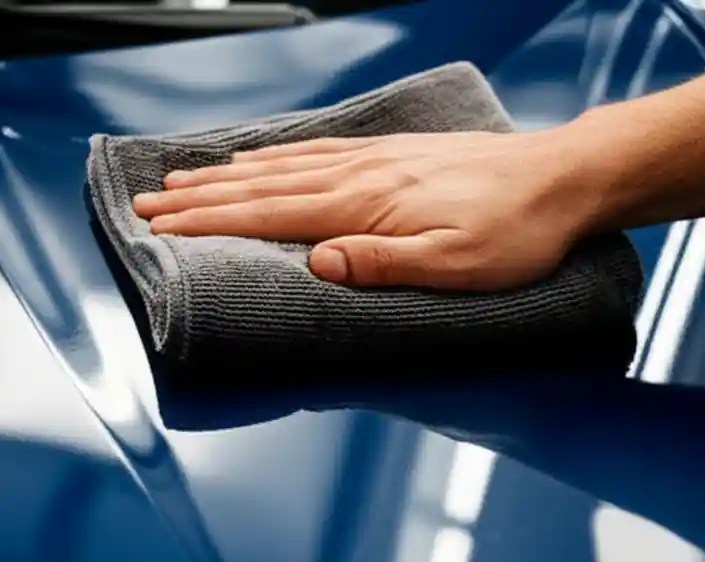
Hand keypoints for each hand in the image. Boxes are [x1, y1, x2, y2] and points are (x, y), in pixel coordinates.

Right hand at [131, 130, 607, 289]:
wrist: (558, 180)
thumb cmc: (512, 233)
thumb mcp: (454, 267)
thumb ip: (381, 265)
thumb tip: (317, 261)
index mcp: (364, 207)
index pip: (268, 214)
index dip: (208, 223)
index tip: (160, 227)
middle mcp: (358, 176)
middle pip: (260, 186)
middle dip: (197, 200)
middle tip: (146, 207)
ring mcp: (372, 160)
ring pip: (281, 165)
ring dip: (225, 175)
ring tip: (181, 181)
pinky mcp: (389, 155)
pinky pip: (315, 151)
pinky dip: (275, 155)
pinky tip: (258, 158)